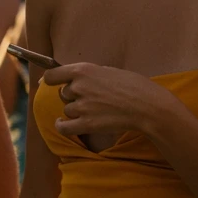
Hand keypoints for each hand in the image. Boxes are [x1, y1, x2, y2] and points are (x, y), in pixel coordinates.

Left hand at [42, 63, 175, 141]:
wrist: (148, 106)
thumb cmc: (134, 86)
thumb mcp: (109, 70)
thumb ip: (90, 74)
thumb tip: (76, 78)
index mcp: (84, 70)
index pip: (52, 75)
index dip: (49, 79)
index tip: (49, 83)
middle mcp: (78, 87)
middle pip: (63, 93)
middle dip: (73, 95)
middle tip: (90, 98)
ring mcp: (81, 107)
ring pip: (67, 109)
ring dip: (75, 110)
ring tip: (93, 110)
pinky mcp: (86, 124)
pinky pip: (63, 127)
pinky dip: (61, 126)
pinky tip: (62, 124)